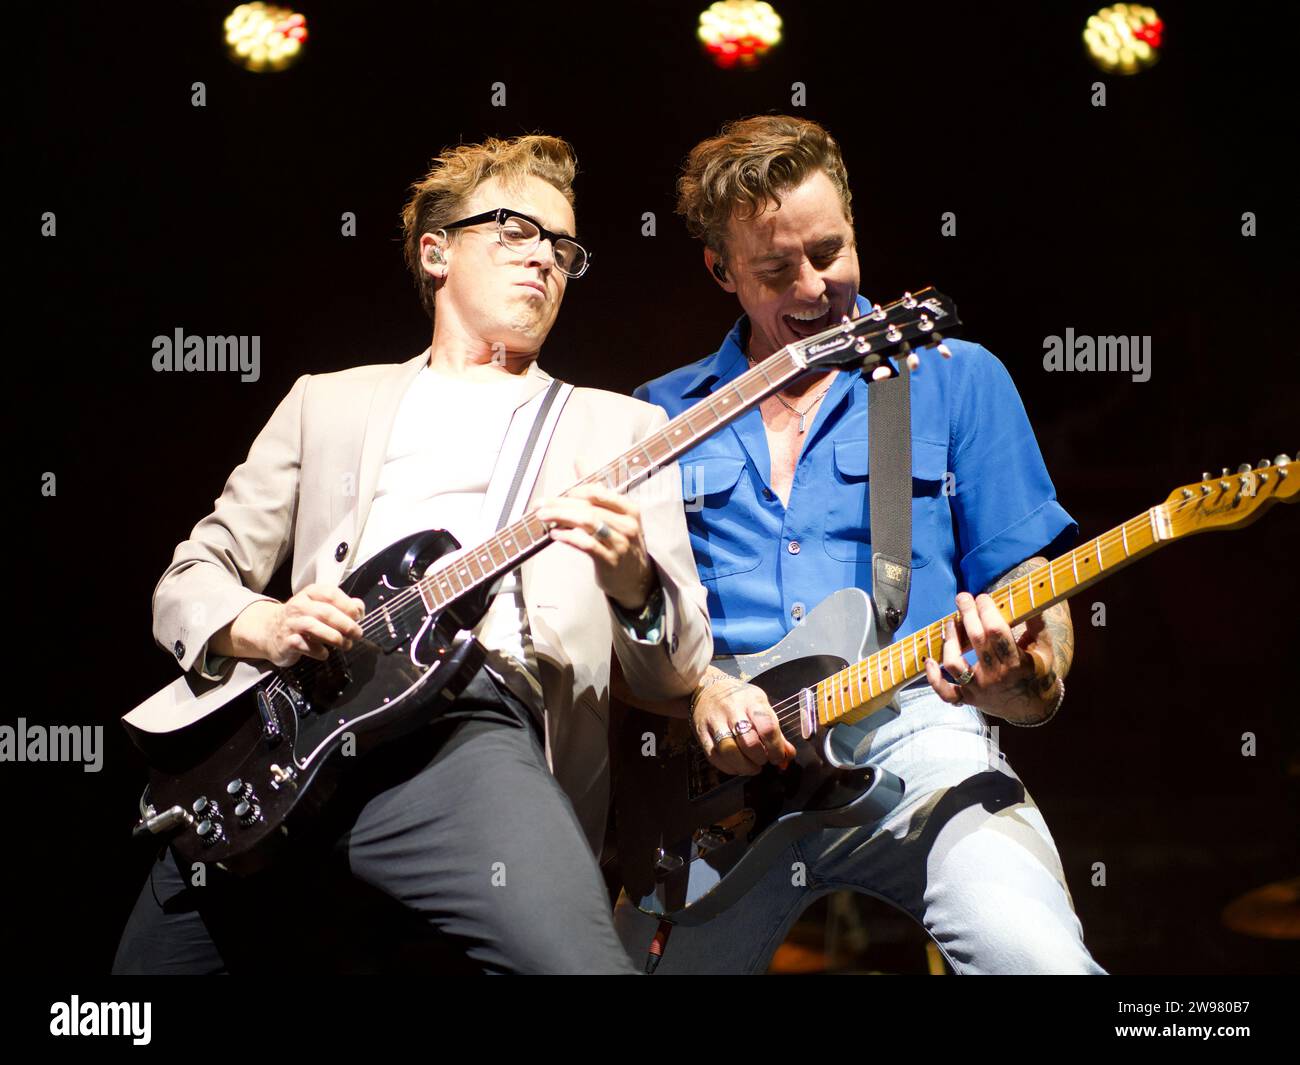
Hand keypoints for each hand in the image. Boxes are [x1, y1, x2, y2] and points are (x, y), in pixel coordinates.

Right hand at [232, 584, 365, 666]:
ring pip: (315, 627)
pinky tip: (325, 653)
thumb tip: (359, 608)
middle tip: (357, 634)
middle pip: (326, 612)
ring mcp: (291, 623)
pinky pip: (305, 646)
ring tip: (346, 645)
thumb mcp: (320, 606)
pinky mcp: (286, 641)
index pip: (331, 593)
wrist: (269, 631)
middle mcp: (299, 606)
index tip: (358, 617)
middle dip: (346, 625)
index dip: (348, 605)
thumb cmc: (302, 618)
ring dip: (335, 638)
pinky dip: (319, 651)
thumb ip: (341, 606)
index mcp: (310, 593)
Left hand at [535, 483, 655, 609]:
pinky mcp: (610, 561)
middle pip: (588, 507)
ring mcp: (620, 543)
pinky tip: (555, 535)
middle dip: (560, 504)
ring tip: (543, 517)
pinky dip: (568, 537)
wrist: (636, 577)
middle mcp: (627, 524)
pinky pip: (587, 545)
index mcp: (629, 509)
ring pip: (587, 523)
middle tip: (539, 504)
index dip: (574, 491)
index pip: (598, 492)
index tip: (557, 495)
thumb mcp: (616, 514)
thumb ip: (597, 487)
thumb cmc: (621, 541)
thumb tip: (579, 461)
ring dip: (561, 518)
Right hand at [690, 671, 796, 775]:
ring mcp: (714, 721)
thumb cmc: (739, 698)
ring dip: (744, 766)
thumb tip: (788, 755)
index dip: (776, 748)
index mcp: (752, 701)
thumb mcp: (761, 706)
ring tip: (751, 767)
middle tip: (764, 761)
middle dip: (760, 758)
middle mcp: (732, 710)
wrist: (708, 686)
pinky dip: (728, 767)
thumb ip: (775, 731)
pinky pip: (714, 756)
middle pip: (748, 742)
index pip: (767, 727)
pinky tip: (736, 767)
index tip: (778, 757)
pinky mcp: (701, 732)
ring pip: (729, 751)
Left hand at [923, 592, 1060, 723]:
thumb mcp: (1043, 649)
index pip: (997, 631)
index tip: (982, 597)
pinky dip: (934, 678)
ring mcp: (978, 690)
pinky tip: (929, 660)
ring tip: (950, 623)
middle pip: (976, 640)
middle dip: (967, 614)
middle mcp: (995, 677)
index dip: (987, 611)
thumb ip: (1037, 625)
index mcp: (1016, 663)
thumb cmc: (1038, 674)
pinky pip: (945, 692)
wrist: (1033, 709)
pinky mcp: (967, 699)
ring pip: (954, 664)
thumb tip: (1031, 600)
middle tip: (962, 597)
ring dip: (949, 641)